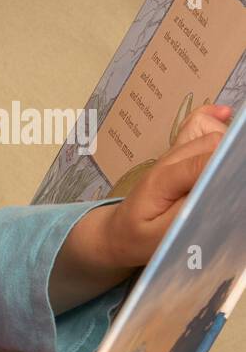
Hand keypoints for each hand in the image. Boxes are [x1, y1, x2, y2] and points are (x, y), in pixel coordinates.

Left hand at [103, 103, 230, 268]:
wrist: (118, 232)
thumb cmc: (139, 237)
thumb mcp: (160, 236)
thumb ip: (186, 212)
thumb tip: (215, 191)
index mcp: (163, 180)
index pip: (201, 162)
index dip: (227, 165)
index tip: (238, 180)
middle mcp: (169, 161)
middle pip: (212, 143)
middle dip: (232, 156)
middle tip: (238, 181)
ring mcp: (174, 154)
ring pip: (210, 134)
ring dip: (228, 144)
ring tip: (236, 165)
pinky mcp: (179, 154)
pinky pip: (196, 126)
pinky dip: (212, 119)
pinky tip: (224, 114)